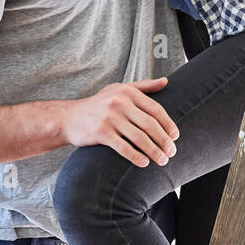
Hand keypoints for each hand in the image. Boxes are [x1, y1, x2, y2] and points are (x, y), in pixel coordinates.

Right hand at [62, 77, 179, 167]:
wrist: (68, 118)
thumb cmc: (99, 104)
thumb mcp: (119, 89)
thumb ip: (143, 86)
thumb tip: (166, 81)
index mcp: (128, 92)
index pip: (155, 109)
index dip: (168, 124)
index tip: (175, 137)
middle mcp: (119, 102)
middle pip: (150, 124)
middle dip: (164, 140)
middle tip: (172, 152)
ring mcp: (109, 117)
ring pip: (139, 137)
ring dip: (154, 151)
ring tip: (163, 160)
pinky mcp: (100, 132)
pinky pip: (123, 147)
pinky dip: (136, 157)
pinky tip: (144, 163)